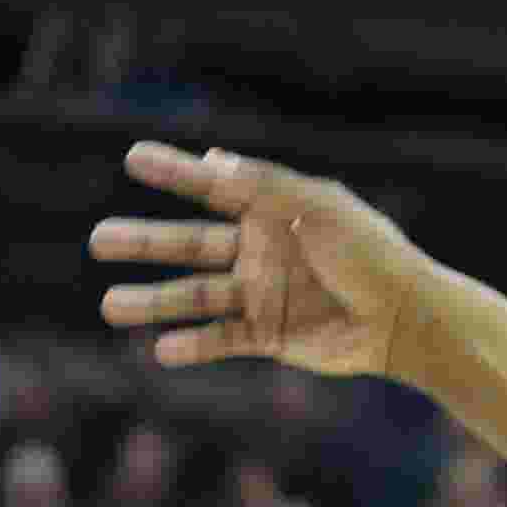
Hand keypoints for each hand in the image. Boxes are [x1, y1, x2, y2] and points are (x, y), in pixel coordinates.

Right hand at [93, 145, 443, 380]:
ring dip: (154, 301)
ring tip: (111, 305)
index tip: (133, 158)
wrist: (409, 319)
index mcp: (275, 212)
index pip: (215, 188)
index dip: (175, 172)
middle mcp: (260, 250)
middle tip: (98, 240)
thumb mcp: (321, 210)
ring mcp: (262, 293)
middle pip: (189, 243)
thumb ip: (267, 186)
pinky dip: (193, 345)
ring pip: (196, 295)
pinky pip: (222, 339)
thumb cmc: (373, 255)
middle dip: (144, 242)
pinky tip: (163, 349)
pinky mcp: (271, 335)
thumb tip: (214, 160)